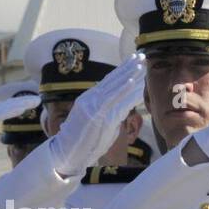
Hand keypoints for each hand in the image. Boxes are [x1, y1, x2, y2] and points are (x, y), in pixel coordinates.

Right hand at [0, 97, 39, 159]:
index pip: (5, 112)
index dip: (19, 107)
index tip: (34, 105)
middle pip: (7, 106)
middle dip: (23, 102)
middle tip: (39, 99)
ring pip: (5, 108)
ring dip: (20, 103)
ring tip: (35, 100)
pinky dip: (10, 109)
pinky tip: (22, 108)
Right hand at [48, 53, 147, 176]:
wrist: (66, 153)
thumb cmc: (84, 143)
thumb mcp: (100, 124)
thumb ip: (111, 113)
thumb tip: (124, 107)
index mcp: (91, 99)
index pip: (110, 82)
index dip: (124, 71)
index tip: (136, 62)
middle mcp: (91, 98)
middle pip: (113, 80)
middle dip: (129, 67)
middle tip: (142, 55)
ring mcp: (93, 105)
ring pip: (115, 86)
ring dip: (129, 74)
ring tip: (141, 63)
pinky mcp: (95, 114)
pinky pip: (112, 99)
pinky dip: (123, 90)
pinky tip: (133, 81)